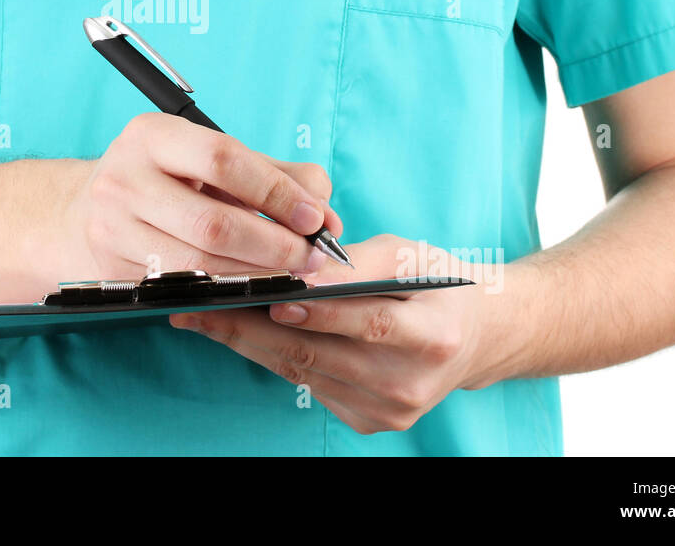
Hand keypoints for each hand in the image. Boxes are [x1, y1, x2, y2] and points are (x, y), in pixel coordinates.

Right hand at [61, 114, 342, 281]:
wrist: (89, 210)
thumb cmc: (169, 180)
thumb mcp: (213, 159)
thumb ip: (276, 175)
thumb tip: (328, 215)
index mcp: (153, 135)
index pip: (223, 160)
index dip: (276, 192)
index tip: (317, 218)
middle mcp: (124, 178)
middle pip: (213, 223)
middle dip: (274, 246)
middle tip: (313, 259)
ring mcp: (112, 227)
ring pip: (199, 264)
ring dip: (257, 275)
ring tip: (293, 276)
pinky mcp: (113, 270)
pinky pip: (182, 288)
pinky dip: (226, 291)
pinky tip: (254, 288)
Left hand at [170, 235, 510, 433]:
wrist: (474, 337)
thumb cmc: (436, 283)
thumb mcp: (410, 255)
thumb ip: (357, 262)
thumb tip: (300, 267)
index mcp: (434, 335)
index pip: (369, 322)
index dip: (320, 311)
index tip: (271, 297)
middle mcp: (411, 382)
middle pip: (321, 354)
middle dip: (252, 327)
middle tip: (200, 305)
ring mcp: (388, 409)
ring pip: (303, 371)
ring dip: (247, 343)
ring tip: (201, 316)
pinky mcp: (368, 420)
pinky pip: (307, 383)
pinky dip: (270, 356)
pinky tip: (237, 333)